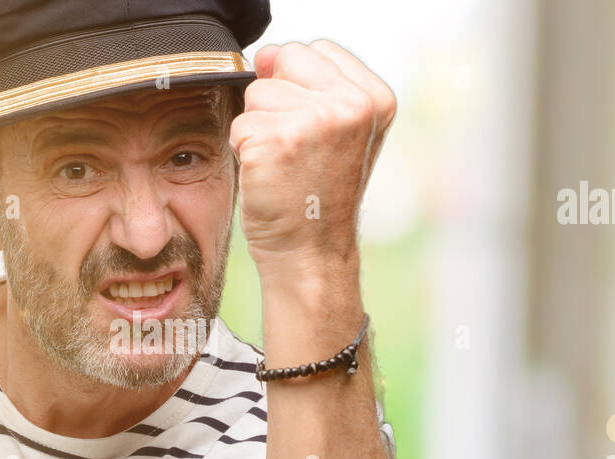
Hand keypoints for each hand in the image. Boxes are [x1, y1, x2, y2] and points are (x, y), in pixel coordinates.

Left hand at [230, 41, 395, 282]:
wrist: (311, 253)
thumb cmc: (319, 197)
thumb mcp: (342, 134)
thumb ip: (316, 86)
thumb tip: (266, 55)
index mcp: (375, 98)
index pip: (316, 50)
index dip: (299, 84)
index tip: (310, 130)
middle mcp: (352, 105)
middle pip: (284, 60)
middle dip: (277, 100)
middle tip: (295, 148)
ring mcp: (315, 120)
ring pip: (257, 93)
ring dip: (259, 128)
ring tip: (284, 164)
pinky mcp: (278, 139)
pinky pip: (239, 124)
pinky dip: (244, 151)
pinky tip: (270, 176)